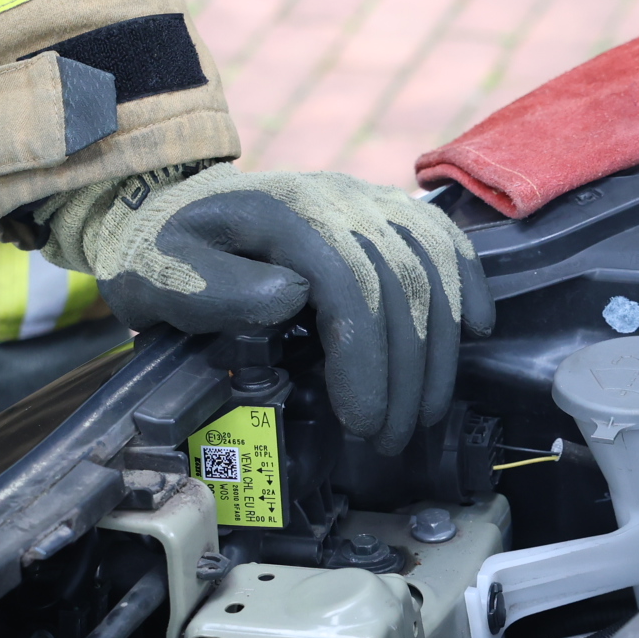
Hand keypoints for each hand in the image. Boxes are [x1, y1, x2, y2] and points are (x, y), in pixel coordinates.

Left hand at [38, 165, 494, 454]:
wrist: (168, 215)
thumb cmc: (164, 259)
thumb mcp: (162, 277)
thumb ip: (215, 287)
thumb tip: (290, 294)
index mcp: (279, 215)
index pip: (347, 283)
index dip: (366, 358)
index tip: (362, 422)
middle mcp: (333, 198)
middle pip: (399, 283)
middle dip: (406, 372)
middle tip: (391, 439)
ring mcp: (364, 201)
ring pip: (430, 266)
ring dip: (438, 348)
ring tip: (424, 412)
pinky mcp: (383, 213)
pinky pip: (442, 239)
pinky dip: (466, 283)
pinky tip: (476, 330)